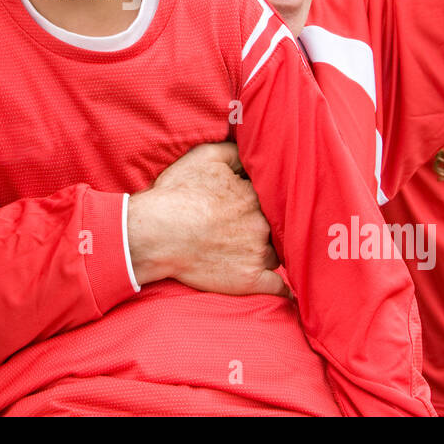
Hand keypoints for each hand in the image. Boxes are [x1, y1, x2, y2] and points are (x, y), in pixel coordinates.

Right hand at [128, 143, 286, 295]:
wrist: (157, 234)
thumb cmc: (176, 194)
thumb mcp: (204, 157)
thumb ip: (235, 151)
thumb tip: (252, 151)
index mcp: (254, 195)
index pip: (272, 196)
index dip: (262, 200)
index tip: (250, 205)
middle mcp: (262, 224)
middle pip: (276, 225)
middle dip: (266, 226)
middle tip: (248, 228)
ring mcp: (258, 254)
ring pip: (276, 253)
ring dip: (269, 252)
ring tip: (253, 253)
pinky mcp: (249, 280)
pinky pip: (278, 287)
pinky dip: (283, 290)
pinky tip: (287, 293)